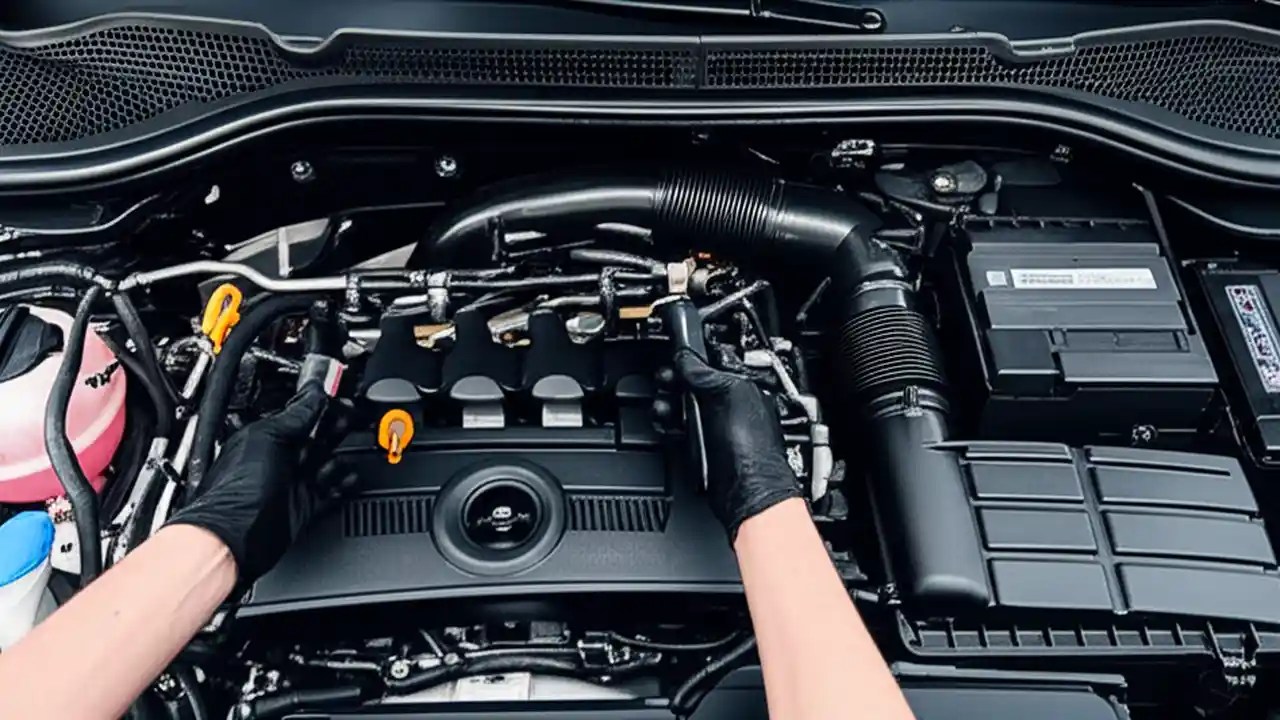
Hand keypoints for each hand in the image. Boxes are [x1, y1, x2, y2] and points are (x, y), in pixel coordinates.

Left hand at [167, 382, 356, 583]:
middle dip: (333, 431)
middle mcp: (278, 459)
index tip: (338, 402)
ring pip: (325, 464)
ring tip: (336, 462)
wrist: (237, 534)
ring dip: (336, 462)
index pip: (299, 415)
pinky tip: (346, 481)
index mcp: (265, 437)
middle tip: (347, 423)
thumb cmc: (239, 487)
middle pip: (315, 438)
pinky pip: (330, 492)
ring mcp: (291, 483)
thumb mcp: (269, 437)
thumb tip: (314, 392)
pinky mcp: (302, 506)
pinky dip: (341, 486)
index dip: (320, 408)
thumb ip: (296, 415)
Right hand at [674, 348, 801, 541]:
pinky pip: (679, 429)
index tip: (674, 358)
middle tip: (664, 380)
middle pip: (693, 385)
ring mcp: (715, 427)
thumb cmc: (753, 446)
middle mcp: (729, 406)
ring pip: (683, 407)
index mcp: (743, 388)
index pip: (712, 364)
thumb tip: (685, 358)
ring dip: (668, 402)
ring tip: (662, 404)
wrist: (747, 490)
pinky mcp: (702, 447)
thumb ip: (704, 372)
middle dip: (675, 381)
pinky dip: (668, 424)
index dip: (691, 360)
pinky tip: (663, 421)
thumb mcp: (728, 393)